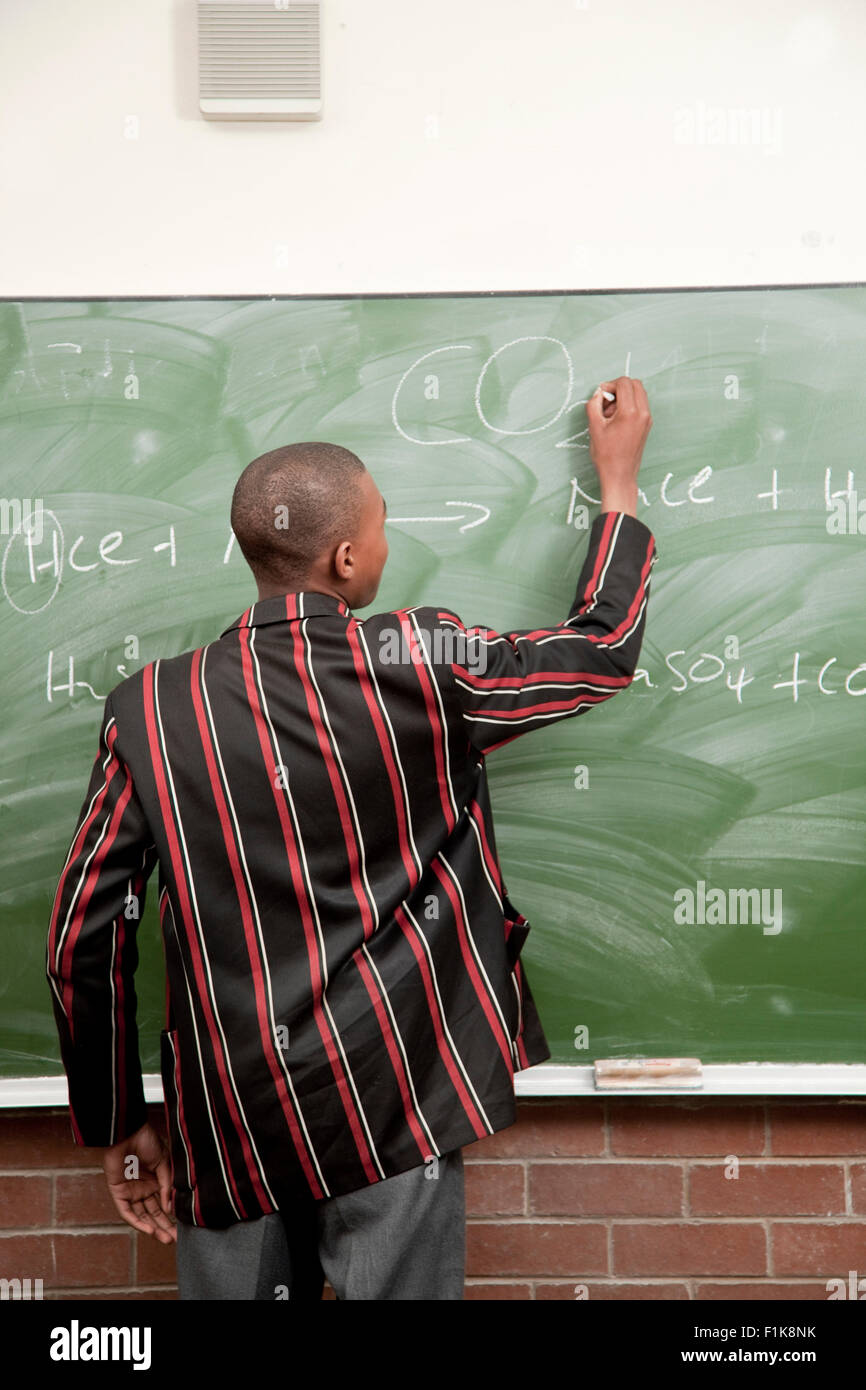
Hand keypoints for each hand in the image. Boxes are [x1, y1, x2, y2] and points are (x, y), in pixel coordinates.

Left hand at [102, 1121, 176, 1242]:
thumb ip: (167, 1185)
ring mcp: (131, 1192)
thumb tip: (170, 1207)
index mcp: (156, 1181)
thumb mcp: (165, 1162)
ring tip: (165, 1238)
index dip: (173, 1216)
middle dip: (165, 1227)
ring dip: (153, 1228)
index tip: (184, 1227)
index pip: (165, 1203)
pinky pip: (127, 1212)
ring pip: (143, 1215)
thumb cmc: (147, 1141)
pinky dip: (137, 1222)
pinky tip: (149, 1229)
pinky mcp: (119, 1192)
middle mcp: (144, 1189)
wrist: (127, 1132)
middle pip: (155, 1213)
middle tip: (175, 1239)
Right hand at [585, 376, 652, 515]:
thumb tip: (599, 393)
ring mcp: (647, 419)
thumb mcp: (594, 427)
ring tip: (609, 413)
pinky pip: (640, 405)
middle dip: (618, 388)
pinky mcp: (647, 424)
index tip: (601, 395)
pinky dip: (628, 405)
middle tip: (606, 402)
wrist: (619, 475)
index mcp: (630, 412)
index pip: (624, 383)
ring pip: (638, 393)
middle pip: (635, 384)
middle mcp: (643, 413)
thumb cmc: (606, 455)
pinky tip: (616, 419)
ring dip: (624, 396)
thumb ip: (594, 404)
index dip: (610, 385)